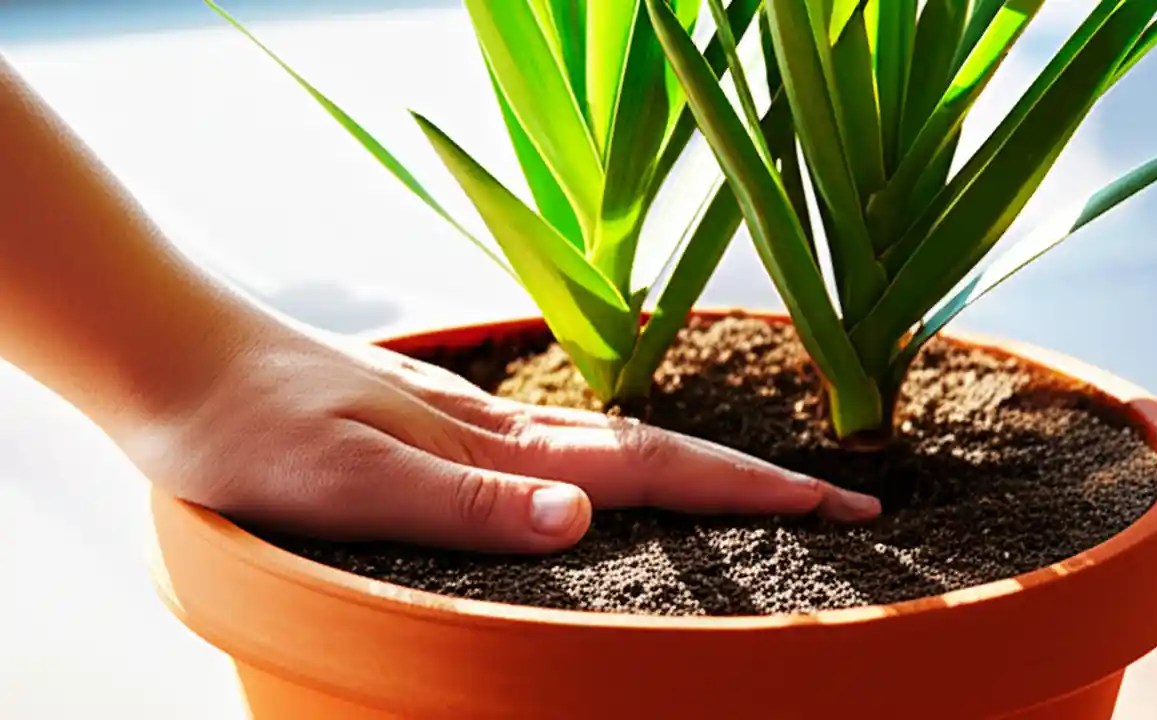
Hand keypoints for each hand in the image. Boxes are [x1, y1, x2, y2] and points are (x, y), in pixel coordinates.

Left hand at [120, 325, 880, 553]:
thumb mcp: (354, 480)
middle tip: (843, 504)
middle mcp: (501, 432)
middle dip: (755, 482)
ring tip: (765, 498)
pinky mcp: (444, 430)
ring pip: (616, 451)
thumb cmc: (252, 426)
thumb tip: (587, 523)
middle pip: (657, 454)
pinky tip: (622, 484)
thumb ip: (470, 504)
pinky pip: (564, 453)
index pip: (654, 468)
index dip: (752, 490)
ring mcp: (476, 427)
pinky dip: (628, 470)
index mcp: (496, 445)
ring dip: (702, 475)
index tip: (843, 504)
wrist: (175, 359)